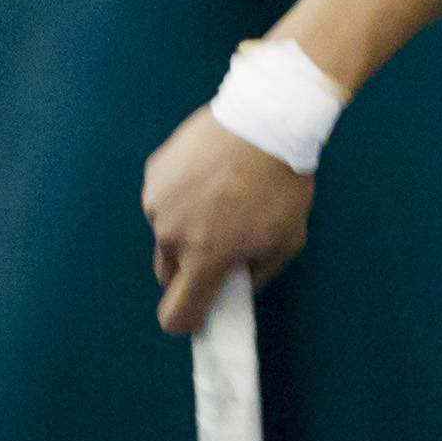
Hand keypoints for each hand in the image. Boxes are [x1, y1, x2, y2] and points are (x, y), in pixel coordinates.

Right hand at [141, 104, 316, 330]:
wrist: (266, 119)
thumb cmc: (282, 184)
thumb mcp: (287, 240)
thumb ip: (257, 273)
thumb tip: (236, 285)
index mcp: (205, 257)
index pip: (177, 313)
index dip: (186, 321)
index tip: (197, 314)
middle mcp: (172, 234)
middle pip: (168, 273)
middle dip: (190, 269)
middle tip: (220, 245)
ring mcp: (158, 201)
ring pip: (165, 233)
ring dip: (185, 228)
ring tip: (218, 199)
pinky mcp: (154, 173)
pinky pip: (163, 199)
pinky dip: (180, 197)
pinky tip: (206, 176)